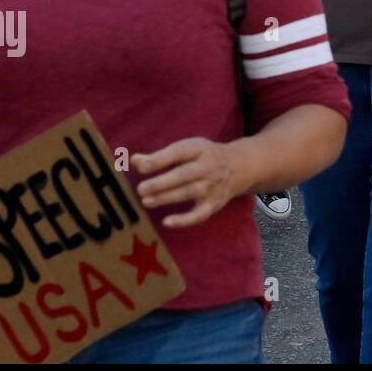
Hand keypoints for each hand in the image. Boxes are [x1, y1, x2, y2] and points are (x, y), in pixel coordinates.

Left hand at [134, 138, 248, 227]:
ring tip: (146, 201)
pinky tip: (167, 222)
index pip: (179, 152)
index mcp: (199, 149)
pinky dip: (185, 220)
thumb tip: (133, 160)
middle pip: (184, 175)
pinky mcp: (214, 204)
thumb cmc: (202, 157)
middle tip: (141, 189)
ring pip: (189, 193)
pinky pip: (200, 214)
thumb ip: (159, 157)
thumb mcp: (186, 150)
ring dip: (167, 197)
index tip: (142, 166)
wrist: (238, 166)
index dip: (161, 159)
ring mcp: (213, 186)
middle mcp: (209, 166)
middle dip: (162, 182)